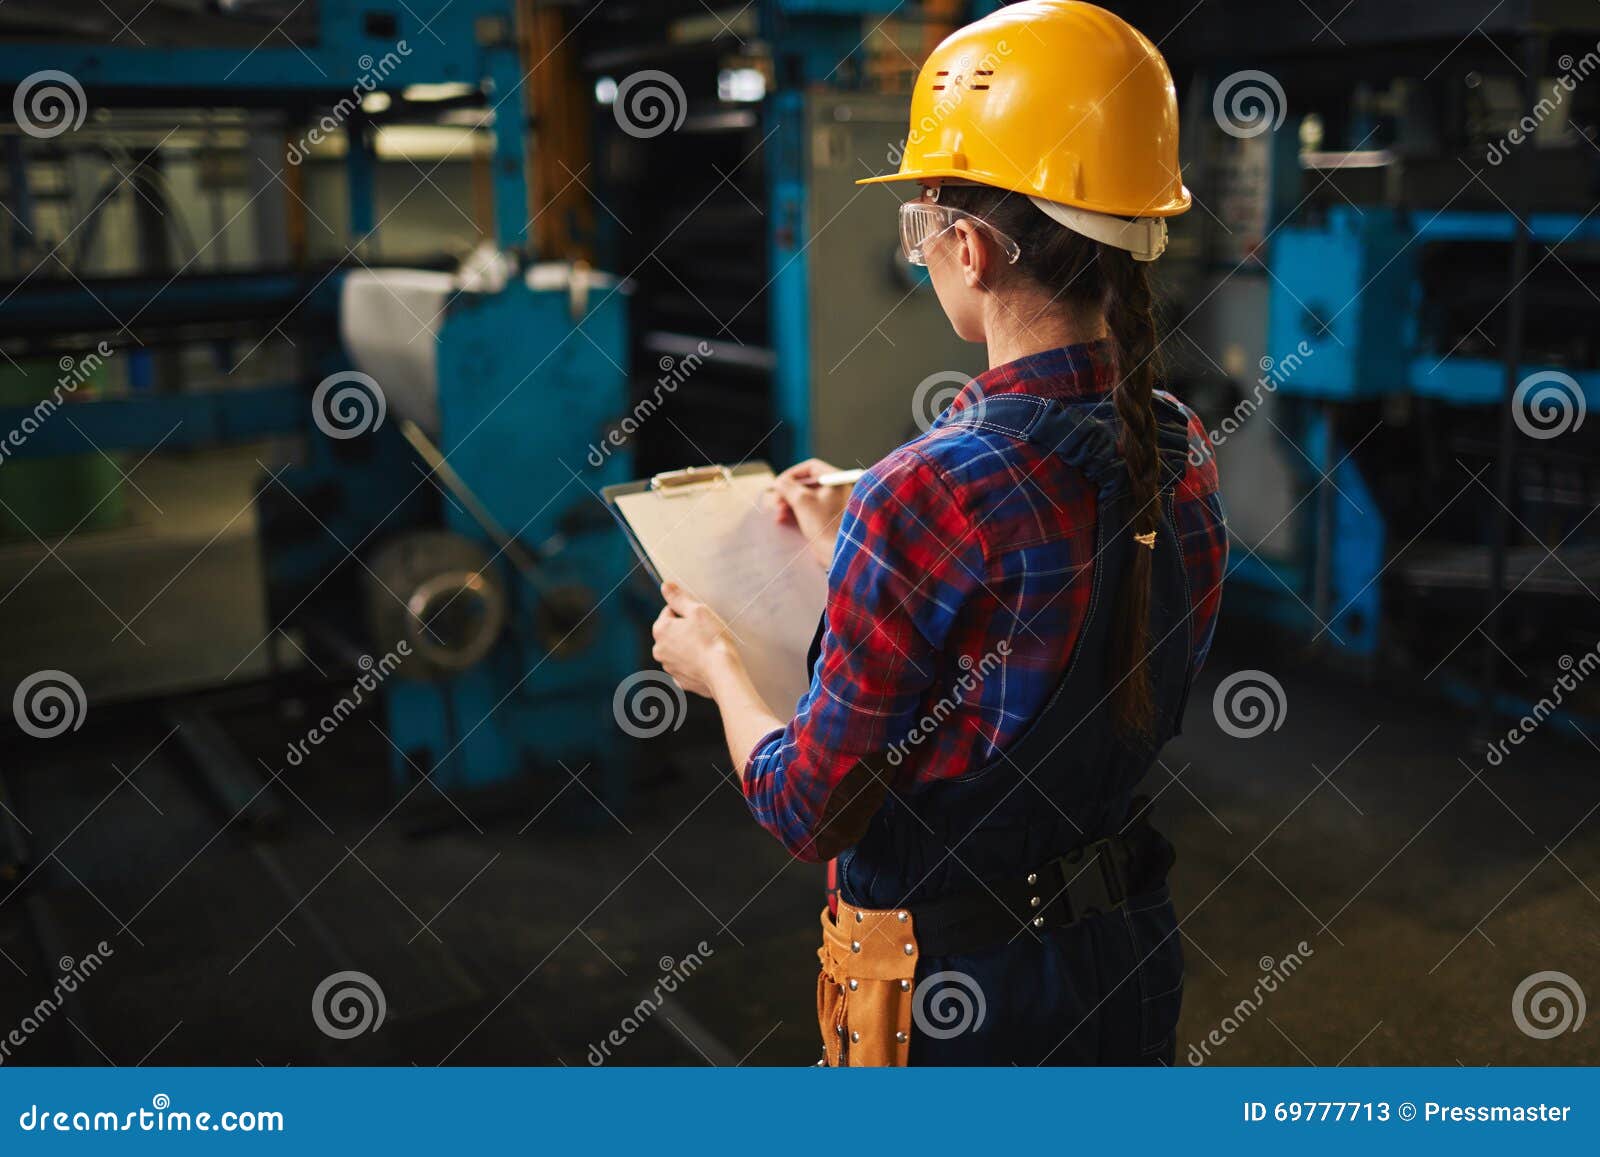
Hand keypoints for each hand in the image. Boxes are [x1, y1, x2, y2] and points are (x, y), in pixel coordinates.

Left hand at [651, 581, 738, 698]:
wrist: (722, 673)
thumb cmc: (712, 640)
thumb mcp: (697, 611)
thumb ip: (679, 598)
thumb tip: (665, 586)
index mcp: (660, 629)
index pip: (670, 611)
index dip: (687, 612)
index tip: (700, 618)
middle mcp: (659, 649)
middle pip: (672, 631)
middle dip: (686, 630)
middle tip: (705, 632)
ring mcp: (668, 666)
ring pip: (678, 649)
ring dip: (689, 646)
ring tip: (707, 647)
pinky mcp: (680, 680)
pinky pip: (685, 666)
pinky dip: (693, 663)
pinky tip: (706, 661)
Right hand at [770, 458, 851, 567]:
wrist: (839, 552)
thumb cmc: (825, 524)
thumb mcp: (802, 501)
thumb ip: (788, 487)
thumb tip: (778, 481)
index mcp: (835, 480)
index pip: (811, 467)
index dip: (792, 474)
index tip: (779, 484)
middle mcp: (835, 490)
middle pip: (807, 483)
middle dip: (788, 492)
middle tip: (776, 502)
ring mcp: (832, 505)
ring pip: (806, 498)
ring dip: (789, 504)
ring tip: (778, 513)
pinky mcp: (827, 520)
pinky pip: (808, 511)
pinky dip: (795, 513)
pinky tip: (782, 520)